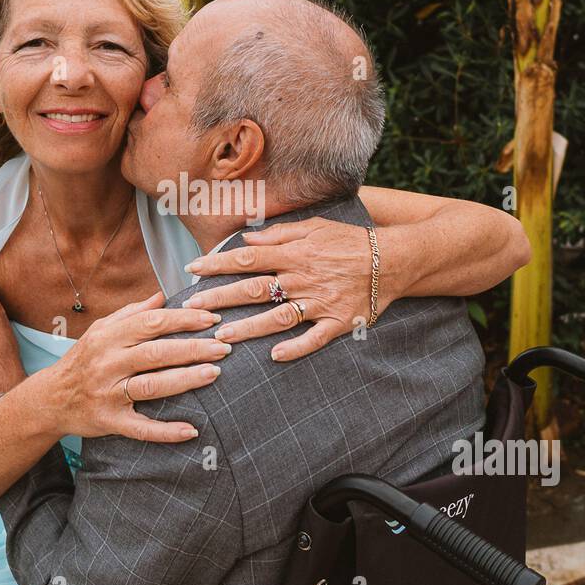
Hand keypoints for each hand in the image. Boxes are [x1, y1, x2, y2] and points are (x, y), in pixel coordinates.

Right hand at [46, 292, 230, 442]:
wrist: (50, 399)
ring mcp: (108, 394)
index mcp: (108, 337)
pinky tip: (191, 430)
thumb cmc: (83, 360)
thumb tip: (162, 296)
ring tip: (214, 373)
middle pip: (156, 353)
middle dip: (193, 348)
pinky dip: (166, 431)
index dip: (183, 319)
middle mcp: (108, 363)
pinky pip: (141, 428)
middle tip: (224, 346)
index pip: (151, 323)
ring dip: (185, 380)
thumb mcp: (100, 331)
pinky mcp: (110, 421)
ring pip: (152, 386)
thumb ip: (131, 314)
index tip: (211, 318)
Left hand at [180, 217, 385, 361]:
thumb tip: (247, 239)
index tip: (192, 269)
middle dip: (221, 298)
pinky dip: (296, 348)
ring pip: (278, 317)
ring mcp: (320, 303)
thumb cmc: (350, 241)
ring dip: (249, 328)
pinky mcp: (338, 322)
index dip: (217, 264)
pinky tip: (275, 356)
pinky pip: (314, 338)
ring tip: (223, 336)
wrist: (392, 260)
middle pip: (254, 289)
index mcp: (294, 254)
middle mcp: (302, 278)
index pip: (247, 259)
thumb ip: (280, 234)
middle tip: (192, 308)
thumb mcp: (315, 227)